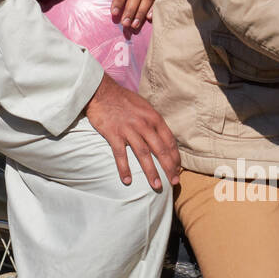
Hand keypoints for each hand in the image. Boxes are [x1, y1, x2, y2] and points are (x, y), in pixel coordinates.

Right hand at [84, 73, 179, 189]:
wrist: (101, 91)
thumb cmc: (123, 99)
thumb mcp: (144, 106)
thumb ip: (152, 121)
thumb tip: (161, 137)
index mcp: (153, 117)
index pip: (169, 141)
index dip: (175, 157)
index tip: (177, 169)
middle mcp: (144, 124)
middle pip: (160, 150)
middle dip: (169, 168)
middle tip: (173, 182)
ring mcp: (129, 129)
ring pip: (143, 154)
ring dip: (151, 172)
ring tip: (157, 186)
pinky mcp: (114, 134)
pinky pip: (120, 155)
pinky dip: (124, 168)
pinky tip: (127, 180)